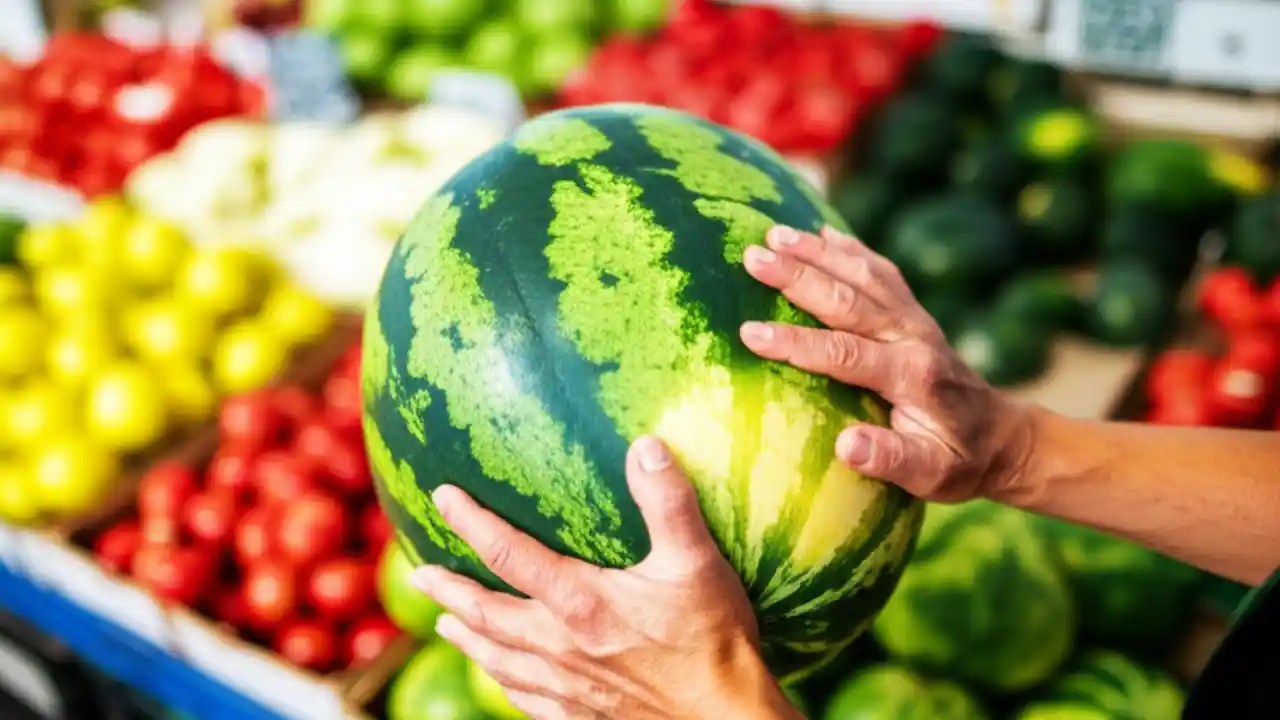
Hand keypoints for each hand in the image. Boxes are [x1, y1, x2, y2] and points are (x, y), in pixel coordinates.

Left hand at [412, 438, 801, 719]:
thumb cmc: (713, 642)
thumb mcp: (697, 563)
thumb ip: (667, 501)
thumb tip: (644, 446)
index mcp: (579, 602)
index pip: (508, 553)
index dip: (470, 521)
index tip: (442, 496)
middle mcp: (559, 646)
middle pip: (485, 614)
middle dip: (448, 590)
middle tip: (419, 573)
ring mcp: (565, 688)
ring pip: (497, 659)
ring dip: (466, 638)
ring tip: (443, 624)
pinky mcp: (579, 717)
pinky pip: (524, 699)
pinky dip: (502, 682)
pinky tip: (499, 676)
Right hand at [739, 225, 1034, 503]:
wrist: (1002, 437)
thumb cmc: (957, 462)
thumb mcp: (930, 476)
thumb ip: (890, 460)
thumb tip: (845, 445)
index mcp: (912, 377)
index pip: (845, 353)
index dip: (797, 342)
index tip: (751, 332)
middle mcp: (914, 337)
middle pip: (850, 299)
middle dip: (798, 276)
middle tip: (753, 257)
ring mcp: (916, 319)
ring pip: (864, 275)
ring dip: (818, 252)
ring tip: (774, 232)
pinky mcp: (914, 312)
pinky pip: (881, 272)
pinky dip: (850, 249)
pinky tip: (820, 233)